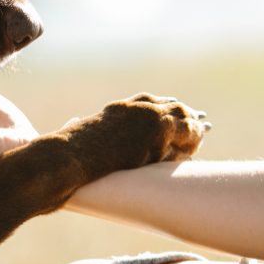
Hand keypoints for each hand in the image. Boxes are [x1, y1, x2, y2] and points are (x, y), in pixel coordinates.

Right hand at [0, 93, 209, 212]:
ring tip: (203, 137)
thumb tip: (72, 127)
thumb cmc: (60, 156)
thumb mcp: (74, 139)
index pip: (151, 102)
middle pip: (172, 106)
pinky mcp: (154, 132)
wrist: (61, 160)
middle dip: (188, 115)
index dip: (168, 110)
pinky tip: (195, 151)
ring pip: (182, 118)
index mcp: (116, 110)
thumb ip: (83, 132)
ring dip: (194, 129)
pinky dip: (192, 142)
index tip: (180, 115)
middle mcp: (133, 108)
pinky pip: (184, 134)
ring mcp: (145, 117)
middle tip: (204, 124)